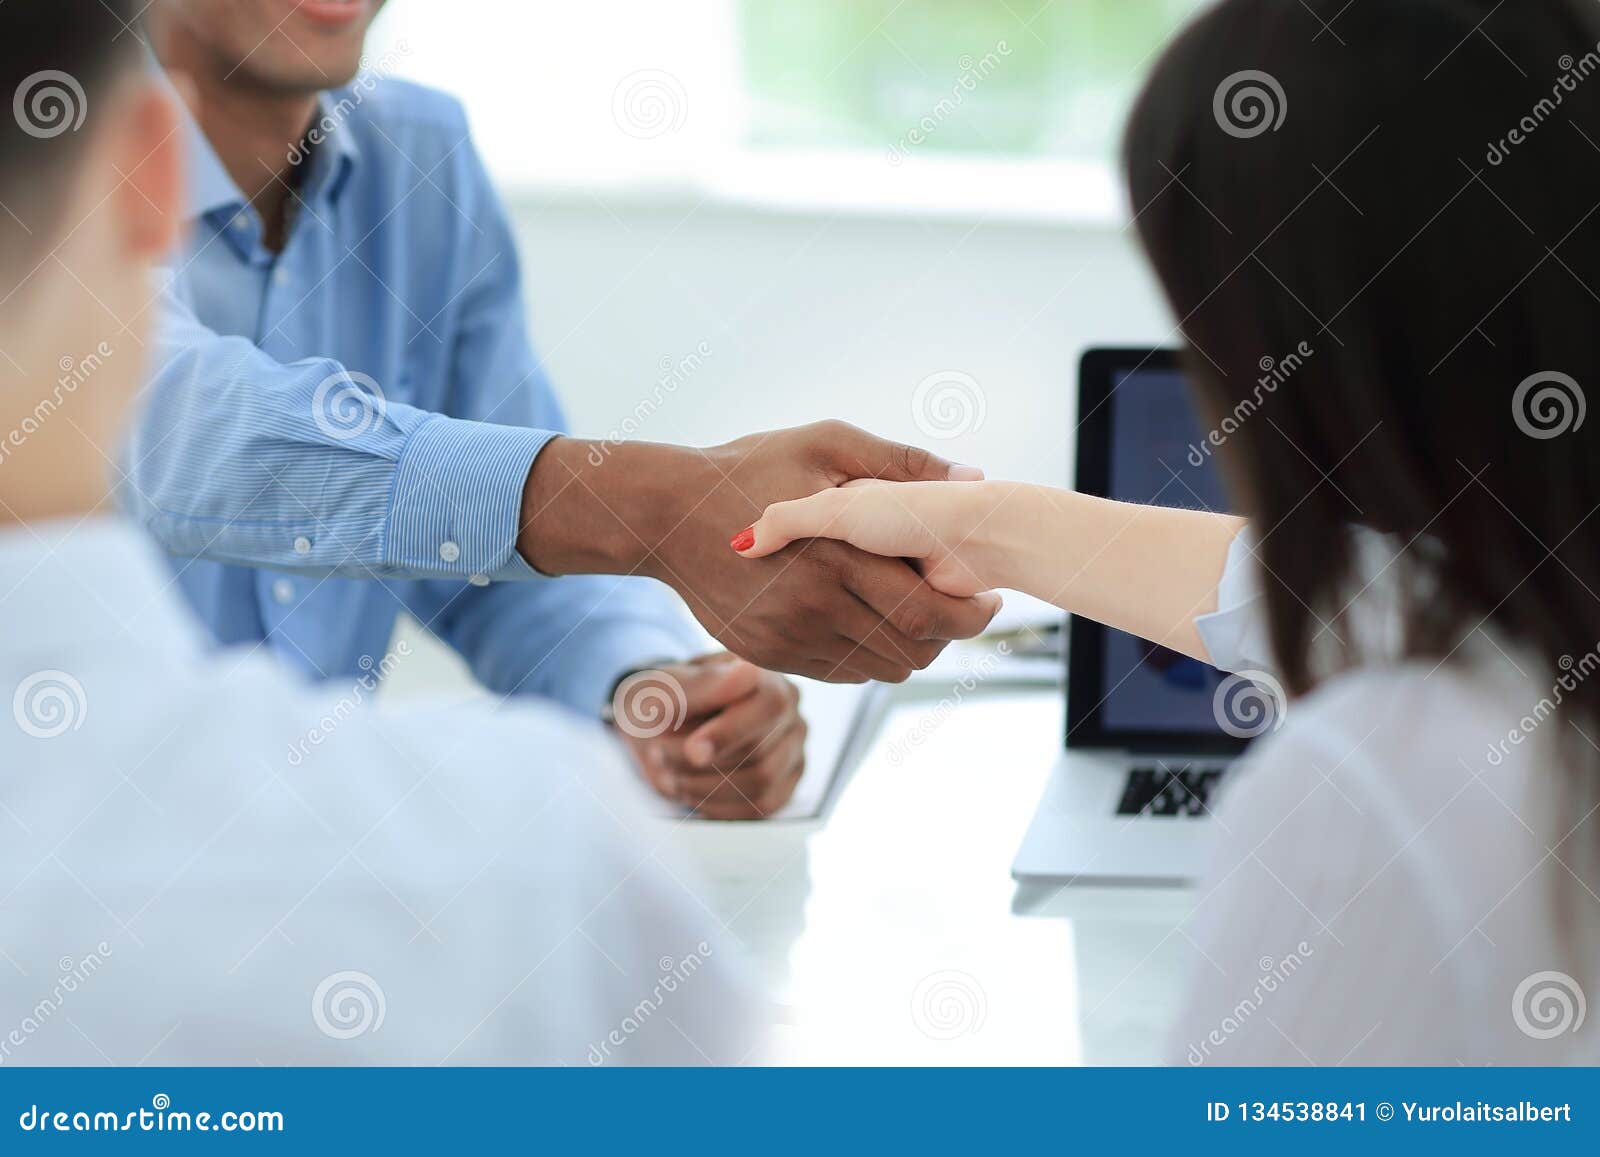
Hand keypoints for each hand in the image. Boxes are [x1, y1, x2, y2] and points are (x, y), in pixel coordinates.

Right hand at [519, 421, 1002, 681]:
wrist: (669, 516)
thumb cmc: (749, 468)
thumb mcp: (825, 445)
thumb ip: (899, 463)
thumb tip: (970, 476)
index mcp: (835, 555)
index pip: (928, 611)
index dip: (970, 615)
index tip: (989, 600)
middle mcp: (813, 607)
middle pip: (911, 649)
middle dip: (950, 637)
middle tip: (966, 614)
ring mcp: (789, 638)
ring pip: (880, 668)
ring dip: (913, 651)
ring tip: (924, 619)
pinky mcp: (771, 656)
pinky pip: (842, 674)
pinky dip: (872, 659)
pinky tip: (878, 626)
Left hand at [611, 653, 805, 819]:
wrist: (657, 728)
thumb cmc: (664, 700)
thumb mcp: (668, 686)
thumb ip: (704, 684)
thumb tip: (748, 674)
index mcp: (769, 676)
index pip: (770, 705)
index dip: (730, 732)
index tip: (692, 750)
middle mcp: (790, 713)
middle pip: (759, 751)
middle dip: (700, 761)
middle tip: (658, 753)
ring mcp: (792, 752)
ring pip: (760, 783)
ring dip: (703, 785)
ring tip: (668, 771)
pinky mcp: (783, 787)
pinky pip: (759, 807)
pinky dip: (717, 804)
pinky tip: (689, 788)